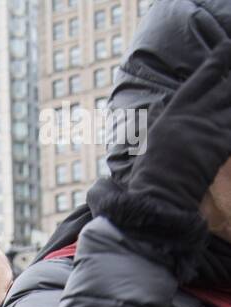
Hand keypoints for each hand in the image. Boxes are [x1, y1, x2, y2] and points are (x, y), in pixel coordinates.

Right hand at [128, 41, 230, 213]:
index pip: (203, 77)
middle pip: (226, 86)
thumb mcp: (149, 139)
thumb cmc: (150, 172)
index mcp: (176, 110)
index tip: (227, 46)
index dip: (218, 59)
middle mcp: (196, 114)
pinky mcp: (221, 145)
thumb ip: (157, 118)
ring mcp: (211, 129)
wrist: (160, 194)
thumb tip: (158, 104)